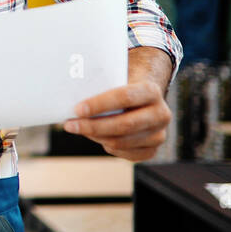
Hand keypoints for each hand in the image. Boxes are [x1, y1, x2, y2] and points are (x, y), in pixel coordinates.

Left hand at [63, 47, 173, 161]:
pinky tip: (96, 136)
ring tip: (79, 128)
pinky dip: (105, 145)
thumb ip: (99, 84)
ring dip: (95, 136)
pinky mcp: (152, 150)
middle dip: (92, 126)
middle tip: (69, 124)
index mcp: (151, 91)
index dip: (99, 104)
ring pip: (120, 142)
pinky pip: (123, 153)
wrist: (144, 97)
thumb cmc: (122, 85)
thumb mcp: (115, 78)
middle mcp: (161, 114)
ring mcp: (159, 135)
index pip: (125, 97)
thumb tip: (69, 94)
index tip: (77, 109)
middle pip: (123, 125)